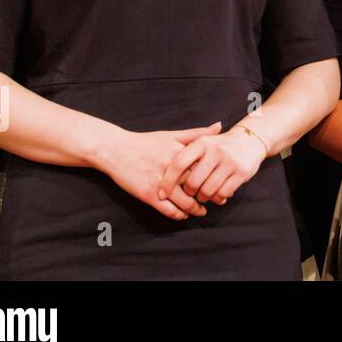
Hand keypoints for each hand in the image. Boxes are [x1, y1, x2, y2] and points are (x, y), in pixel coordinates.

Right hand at [96, 121, 221, 219]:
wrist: (116, 150)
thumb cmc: (146, 142)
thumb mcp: (172, 135)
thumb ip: (196, 133)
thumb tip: (219, 126)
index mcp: (180, 154)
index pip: (206, 168)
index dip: (217, 177)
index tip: (225, 182)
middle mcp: (172, 169)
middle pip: (198, 186)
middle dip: (210, 195)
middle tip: (219, 200)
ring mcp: (160, 183)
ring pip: (185, 201)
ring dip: (196, 209)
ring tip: (202, 211)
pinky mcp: (148, 195)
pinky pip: (167, 210)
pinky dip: (178, 215)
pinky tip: (183, 215)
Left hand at [157, 122, 270, 206]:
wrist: (250, 140)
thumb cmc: (220, 145)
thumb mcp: (203, 142)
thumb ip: (183, 155)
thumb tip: (161, 175)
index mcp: (202, 143)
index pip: (179, 163)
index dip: (168, 180)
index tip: (161, 193)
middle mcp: (216, 151)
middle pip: (193, 182)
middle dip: (189, 192)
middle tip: (191, 192)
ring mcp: (230, 162)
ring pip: (208, 191)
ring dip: (203, 197)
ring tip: (204, 194)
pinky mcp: (242, 172)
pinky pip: (222, 193)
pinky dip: (217, 198)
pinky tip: (217, 195)